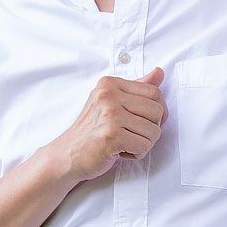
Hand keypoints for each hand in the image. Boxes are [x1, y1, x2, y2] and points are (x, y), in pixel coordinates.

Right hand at [43, 68, 166, 185]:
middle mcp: (109, 95)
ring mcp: (110, 114)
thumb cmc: (92, 130)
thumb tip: (159, 72)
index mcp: (109, 84)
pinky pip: (144, 146)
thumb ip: (136, 88)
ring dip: (143, 144)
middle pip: (157, 111)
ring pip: (154, 131)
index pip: (154, 92)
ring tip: (123, 143)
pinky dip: (136, 154)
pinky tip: (120, 152)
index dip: (157, 112)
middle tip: (131, 135)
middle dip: (150, 129)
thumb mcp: (111, 102)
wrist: (67, 155)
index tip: (144, 122)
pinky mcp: (112, 135)